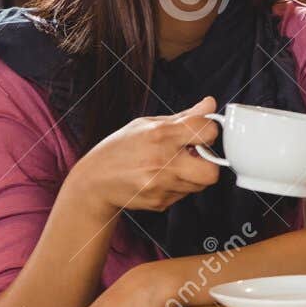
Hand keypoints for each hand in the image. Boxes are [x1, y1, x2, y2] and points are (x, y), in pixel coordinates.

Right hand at [63, 96, 222, 217]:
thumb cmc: (120, 148)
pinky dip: (179, 186)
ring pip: (200, 184)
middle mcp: (161, 161)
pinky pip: (184, 195)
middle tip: (196, 156)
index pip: (207, 131)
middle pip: (211, 171)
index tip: (203, 133)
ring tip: (175, 165)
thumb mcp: (148, 124)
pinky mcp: (159, 202)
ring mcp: (160, 185)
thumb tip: (209, 104)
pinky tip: (162, 177)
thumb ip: (184, 117)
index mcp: (160, 135)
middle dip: (210, 163)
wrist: (94, 181)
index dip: (210, 130)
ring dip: (194, 174)